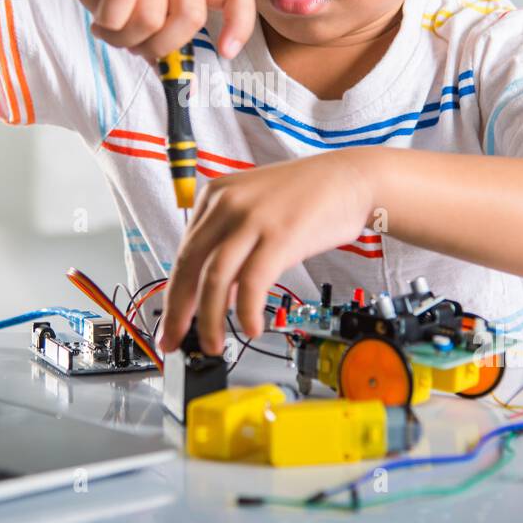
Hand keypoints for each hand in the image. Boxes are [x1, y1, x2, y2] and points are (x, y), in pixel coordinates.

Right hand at [36, 0, 254, 59]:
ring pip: (151, 16)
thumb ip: (160, 42)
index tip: (225, 53)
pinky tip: (99, 20)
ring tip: (107, 29)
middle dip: (158, 46)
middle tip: (133, 45)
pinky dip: (107, 23)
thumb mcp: (139, 14)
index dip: (240, 24)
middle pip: (191, 17)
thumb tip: (179, 80)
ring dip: (123, 37)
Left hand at [158, 150, 376, 355]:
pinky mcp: (279, 235)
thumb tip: (218, 293)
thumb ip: (232, 244)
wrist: (351, 179)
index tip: (171, 321)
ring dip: (209, 319)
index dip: (173, 294)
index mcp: (216, 196)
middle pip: (189, 266)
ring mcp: (252, 218)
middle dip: (178, 312)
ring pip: (214, 278)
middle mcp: (228, 204)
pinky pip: (252, 283)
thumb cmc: (308, 197)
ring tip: (213, 343)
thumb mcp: (256, 210)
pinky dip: (247, 311)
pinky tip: (250, 327)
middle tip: (175, 341)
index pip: (184, 253)